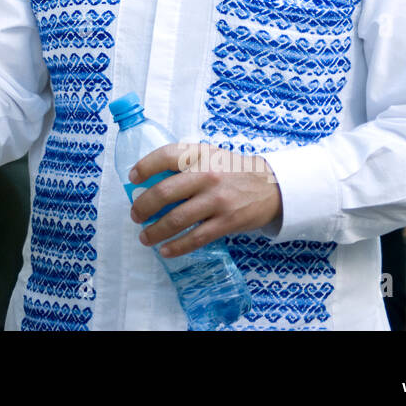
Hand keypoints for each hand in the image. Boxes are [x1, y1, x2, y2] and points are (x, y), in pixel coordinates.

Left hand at [129, 144, 281, 258]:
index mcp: (200, 154)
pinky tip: (165, 250)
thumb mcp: (210, 155)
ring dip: (155, 231)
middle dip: (143, 207)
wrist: (272, 186)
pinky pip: (196, 238)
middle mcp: (207, 175)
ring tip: (144, 237)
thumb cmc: (232, 170)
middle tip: (135, 215)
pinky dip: (177, 246)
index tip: (133, 179)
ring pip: (177, 219)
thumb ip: (185, 163)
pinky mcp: (227, 221)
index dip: (145, 167)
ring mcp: (217, 200)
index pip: (165, 156)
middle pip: (164, 192)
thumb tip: (150, 181)